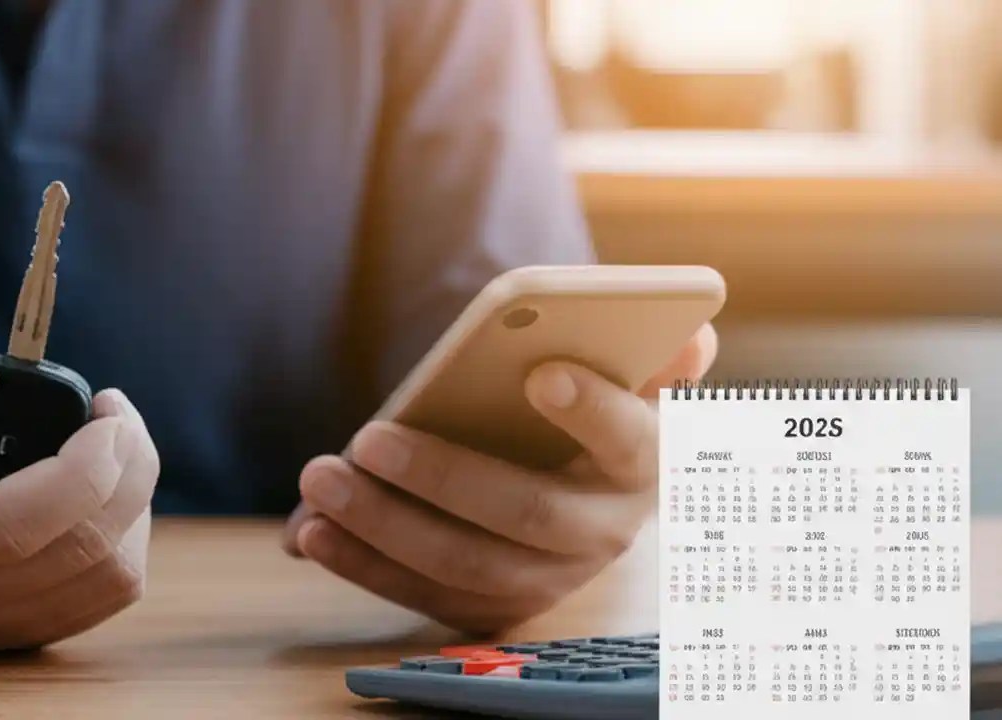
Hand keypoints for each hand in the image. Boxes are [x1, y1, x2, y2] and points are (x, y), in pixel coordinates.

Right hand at [0, 302, 159, 648]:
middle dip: (124, 472)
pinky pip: (112, 590)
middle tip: (119, 417)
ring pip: (107, 574)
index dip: (81, 471)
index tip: (108, 415)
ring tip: (116, 447)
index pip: (8, 525)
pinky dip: (130, 532)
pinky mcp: (22, 634)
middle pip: (74, 550)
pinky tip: (108, 489)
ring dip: (134, 500)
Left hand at [282, 324, 715, 633]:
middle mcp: (602, 533)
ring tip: (319, 479)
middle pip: (526, 514)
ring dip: (383, 526)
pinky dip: (362, 566)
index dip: (592, 410)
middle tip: (366, 438)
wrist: (577, 489)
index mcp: (642, 462)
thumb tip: (694, 333)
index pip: (631, 438)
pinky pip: (423, 595)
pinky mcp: (494, 607)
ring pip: (464, 564)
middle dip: (442, 478)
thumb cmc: (589, 415)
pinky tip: (307, 531)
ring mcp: (546, 579)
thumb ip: (656, 354)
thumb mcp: (630, 381)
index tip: (540, 372)